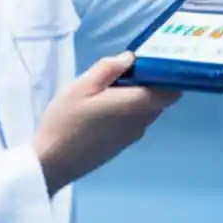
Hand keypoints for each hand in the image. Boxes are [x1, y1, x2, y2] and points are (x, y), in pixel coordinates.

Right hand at [33, 52, 180, 194]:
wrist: (52, 163)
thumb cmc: (66, 121)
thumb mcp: (81, 86)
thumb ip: (108, 69)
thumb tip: (130, 58)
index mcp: (135, 105)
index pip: (171, 91)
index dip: (169, 75)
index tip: (155, 61)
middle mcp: (140, 123)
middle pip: (159, 100)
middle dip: (149, 83)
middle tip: (126, 68)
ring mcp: (132, 137)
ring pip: (146, 111)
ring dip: (136, 97)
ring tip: (110, 86)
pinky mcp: (121, 146)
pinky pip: (134, 122)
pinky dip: (128, 111)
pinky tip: (103, 107)